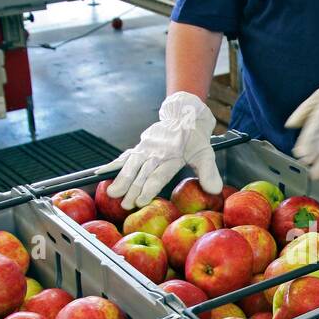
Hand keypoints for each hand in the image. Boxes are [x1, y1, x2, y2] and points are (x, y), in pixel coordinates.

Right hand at [106, 91, 221, 209]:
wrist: (185, 114)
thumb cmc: (196, 138)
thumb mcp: (206, 153)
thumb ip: (209, 172)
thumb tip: (215, 190)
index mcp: (173, 155)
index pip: (158, 175)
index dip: (149, 188)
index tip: (141, 201)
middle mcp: (157, 151)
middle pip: (142, 173)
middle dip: (132, 189)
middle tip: (124, 204)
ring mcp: (146, 148)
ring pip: (131, 165)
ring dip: (121, 179)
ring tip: (112, 192)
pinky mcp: (140, 145)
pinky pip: (126, 156)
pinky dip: (114, 164)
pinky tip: (103, 173)